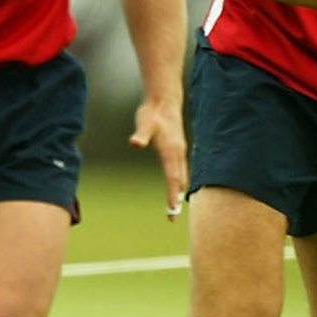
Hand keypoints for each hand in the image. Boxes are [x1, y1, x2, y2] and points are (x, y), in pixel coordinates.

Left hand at [129, 97, 187, 218]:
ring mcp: (179, 151)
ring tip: (174, 206)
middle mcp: (178, 153)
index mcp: (172, 151)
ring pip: (182, 175)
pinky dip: (179, 181)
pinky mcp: (177, 148)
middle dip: (176, 198)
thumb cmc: (152, 112)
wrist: (164, 100)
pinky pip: (181, 169)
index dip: (172, 194)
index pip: (173, 177)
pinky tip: (177, 186)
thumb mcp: (144, 123)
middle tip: (172, 217)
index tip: (172, 209)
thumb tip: (135, 143)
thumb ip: (141, 135)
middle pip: (180, 180)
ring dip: (178, 191)